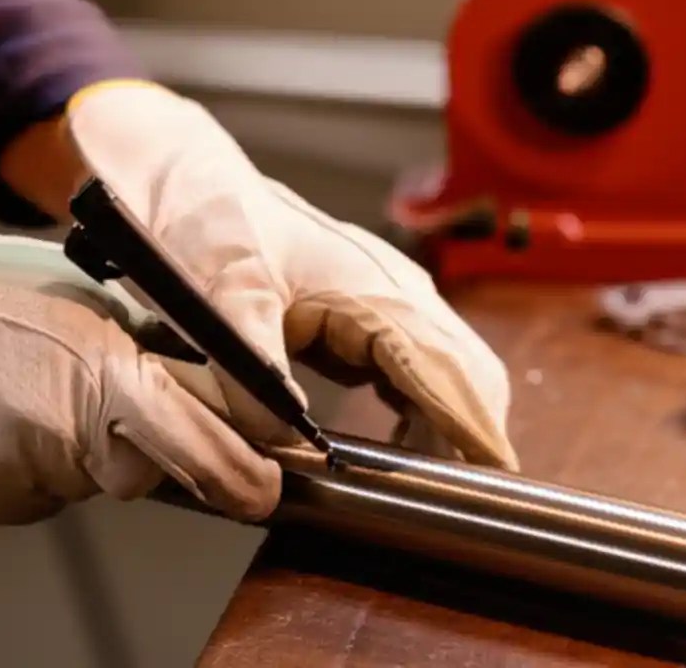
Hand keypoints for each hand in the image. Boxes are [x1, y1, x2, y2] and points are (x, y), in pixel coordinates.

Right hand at [0, 164, 280, 523]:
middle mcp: (76, 435)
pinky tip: (9, 421)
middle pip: (150, 476)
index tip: (266, 486)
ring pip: (94, 484)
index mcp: (113, 376)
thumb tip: (228, 398)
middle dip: (149, 451)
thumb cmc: (3, 293)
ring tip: (39, 396)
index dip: (245, 478)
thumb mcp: (103, 308)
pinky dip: (39, 468)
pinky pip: (44, 495)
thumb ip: (162, 359)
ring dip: (87, 454)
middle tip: (105, 402)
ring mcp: (29, 473)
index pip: (206, 451)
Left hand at [65, 81, 518, 469]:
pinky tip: (398, 447)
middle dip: (473, 438)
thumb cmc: (210, 220)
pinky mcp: (372, 316)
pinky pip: (420, 371)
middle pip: (472, 376)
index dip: (476, 432)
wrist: (191, 182)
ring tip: (424, 486)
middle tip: (452, 503)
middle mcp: (400, 293)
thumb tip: (279, 438)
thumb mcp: (222, 292)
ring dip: (450, 429)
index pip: (452, 372)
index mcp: (376, 289)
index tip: (494, 486)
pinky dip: (423, 413)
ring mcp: (391, 303)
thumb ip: (250, 368)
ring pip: (453, 375)